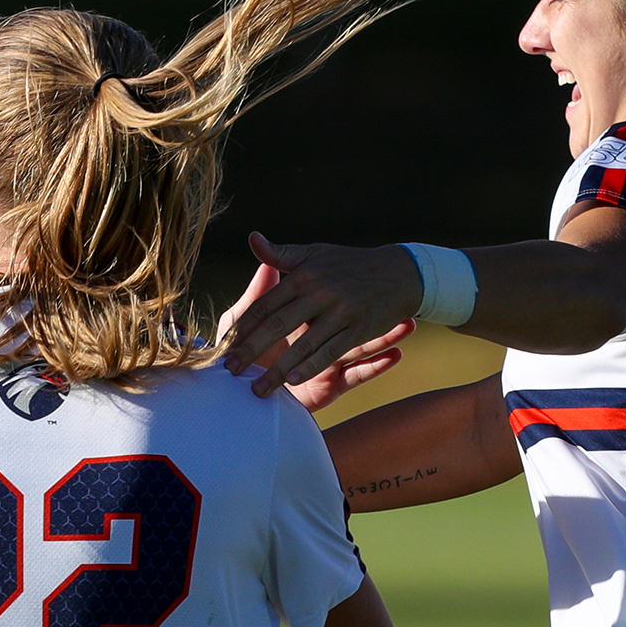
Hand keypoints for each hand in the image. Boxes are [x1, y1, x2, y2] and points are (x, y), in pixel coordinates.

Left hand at [221, 233, 422, 396]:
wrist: (401, 271)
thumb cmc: (350, 264)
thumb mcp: (315, 254)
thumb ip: (281, 254)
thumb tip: (252, 238)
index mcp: (303, 275)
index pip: (265, 304)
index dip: (243, 326)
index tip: (224, 345)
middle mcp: (320, 292)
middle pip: (277, 326)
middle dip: (251, 350)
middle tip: (229, 371)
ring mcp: (341, 311)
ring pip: (304, 345)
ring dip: (279, 369)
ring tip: (257, 388)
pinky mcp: (360, 328)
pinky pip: (333, 352)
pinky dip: (314, 366)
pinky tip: (296, 381)